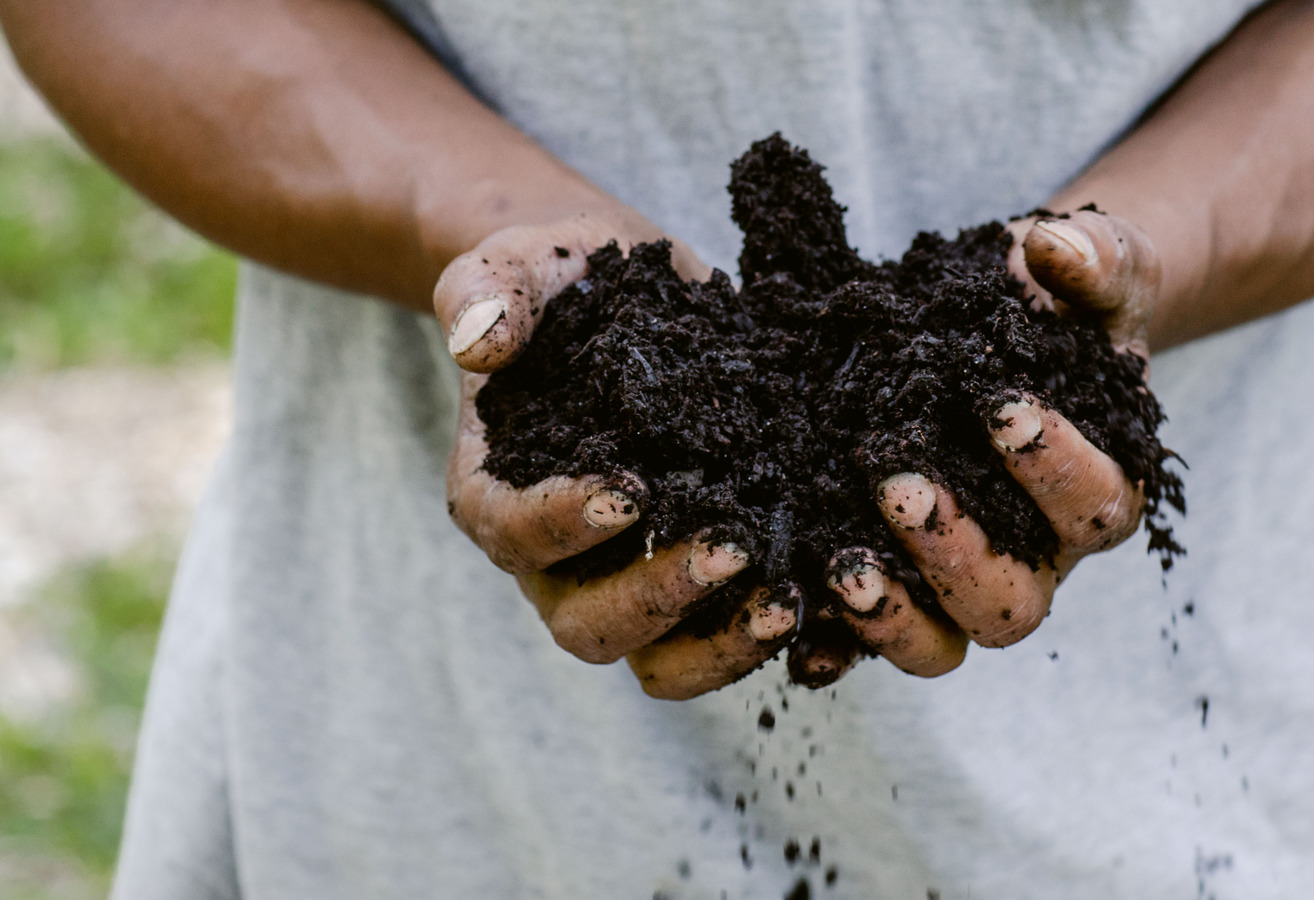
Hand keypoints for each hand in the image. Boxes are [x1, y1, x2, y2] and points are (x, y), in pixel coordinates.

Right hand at [436, 213, 802, 698]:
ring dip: (723, 645)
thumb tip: (478, 339)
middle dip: (659, 599)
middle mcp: (560, 561)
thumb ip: (489, 292)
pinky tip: (831, 598)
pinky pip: (729, 637)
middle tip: (733, 549)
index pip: (517, 535)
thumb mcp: (519, 262)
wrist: (622, 287)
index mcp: (497, 493)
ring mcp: (632, 578)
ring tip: (789, 599)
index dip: (566, 525)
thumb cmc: (560, 278)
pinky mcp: (701, 578)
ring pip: (662, 660)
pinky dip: (776, 635)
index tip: (631, 492)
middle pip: (590, 626)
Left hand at [814, 209, 1158, 675]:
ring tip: (839, 564)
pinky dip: (828, 642)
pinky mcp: (892, 586)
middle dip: (954, 550)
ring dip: (892, 614)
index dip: (1055, 468)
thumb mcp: (1095, 269)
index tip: (1001, 407)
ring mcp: (957, 585)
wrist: (1007, 323)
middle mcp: (1033, 560)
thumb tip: (1052, 248)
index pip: (1096, 508)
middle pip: (1012, 602)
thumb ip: (1095, 259)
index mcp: (1098, 497)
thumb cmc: (1061, 305)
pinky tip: (782, 609)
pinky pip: (862, 638)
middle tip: (894, 480)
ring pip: (941, 643)